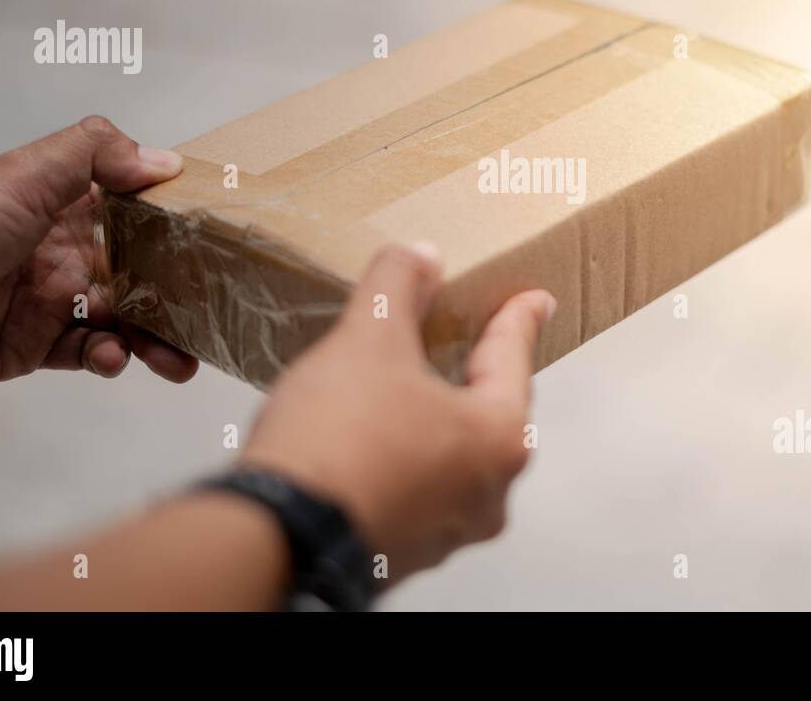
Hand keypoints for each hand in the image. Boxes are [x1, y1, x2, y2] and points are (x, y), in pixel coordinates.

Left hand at [0, 115, 197, 388]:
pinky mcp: (32, 346)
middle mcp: (64, 249)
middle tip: (218, 310)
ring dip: (157, 337)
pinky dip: (108, 358)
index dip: (177, 219)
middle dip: (181, 290)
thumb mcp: (25, 174)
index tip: (222, 235)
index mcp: (65, 203)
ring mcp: (50, 299)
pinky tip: (111, 357)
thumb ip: (97, 155)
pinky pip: (87, 353)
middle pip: (142, 269)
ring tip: (183, 359)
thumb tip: (168, 160)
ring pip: (125, 319)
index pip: (137, 207)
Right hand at [241, 244, 554, 581]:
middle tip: (467, 342)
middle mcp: (486, 493)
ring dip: (430, 422)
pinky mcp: (401, 553)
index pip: (514, 358)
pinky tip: (366, 442)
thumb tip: (418, 257)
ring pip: (450, 458)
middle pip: (489, 413)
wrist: (275, 536)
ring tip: (402, 390)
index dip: (518, 320)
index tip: (535, 302)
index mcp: (499, 437)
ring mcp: (445, 532)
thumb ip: (398, 288)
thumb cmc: (337, 442)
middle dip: (473, 374)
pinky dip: (399, 461)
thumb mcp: (368, 339)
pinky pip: (413, 492)